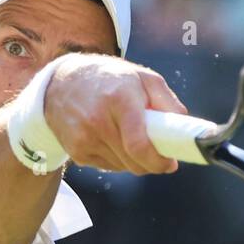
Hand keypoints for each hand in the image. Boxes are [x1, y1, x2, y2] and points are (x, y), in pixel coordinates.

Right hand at [43, 54, 188, 174]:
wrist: (61, 83)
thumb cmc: (108, 78)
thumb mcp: (141, 76)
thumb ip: (166, 99)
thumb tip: (182, 125)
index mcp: (119, 99)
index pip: (139, 145)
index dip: (158, 161)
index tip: (170, 163)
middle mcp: (98, 121)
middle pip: (133, 162)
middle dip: (151, 163)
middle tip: (160, 154)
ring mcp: (84, 139)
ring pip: (122, 167)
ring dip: (134, 160)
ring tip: (132, 138)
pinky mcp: (76, 151)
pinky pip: (107, 166)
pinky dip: (117, 159)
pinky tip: (113, 140)